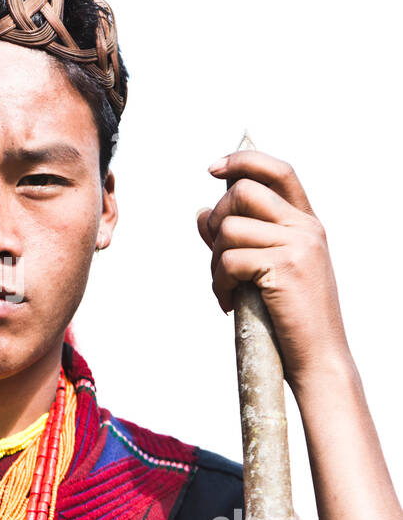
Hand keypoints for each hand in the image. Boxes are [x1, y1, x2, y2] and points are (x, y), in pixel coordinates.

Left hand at [195, 150, 349, 390]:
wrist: (318, 358)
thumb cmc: (290, 318)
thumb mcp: (267, 269)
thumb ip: (238, 238)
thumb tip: (200, 213)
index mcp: (307, 223)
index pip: (278, 170)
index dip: (243, 161)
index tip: (214, 168)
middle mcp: (307, 227)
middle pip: (243, 192)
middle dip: (217, 220)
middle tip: (218, 255)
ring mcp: (298, 245)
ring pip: (229, 228)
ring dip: (214, 261)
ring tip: (225, 287)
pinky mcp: (285, 266)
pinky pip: (229, 259)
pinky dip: (219, 283)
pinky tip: (228, 303)